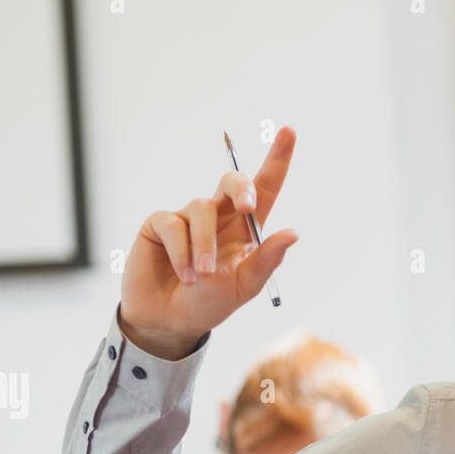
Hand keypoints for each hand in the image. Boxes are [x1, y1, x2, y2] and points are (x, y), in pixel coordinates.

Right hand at [118, 127, 298, 358]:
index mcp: (244, 231)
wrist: (169, 322)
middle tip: (249, 207)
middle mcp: (218, 217)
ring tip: (200, 277)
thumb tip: (294, 233)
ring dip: (203, 245)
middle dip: (242, 187)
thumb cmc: (208, 305)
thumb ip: (266, 261)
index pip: (264, 189)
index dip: (277, 160)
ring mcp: (188, 218)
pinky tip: (183, 275)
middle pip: (233, 183)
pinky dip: (181, 252)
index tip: (289, 131)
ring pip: (201, 209)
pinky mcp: (160, 224)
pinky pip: (173, 224)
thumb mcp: (243, 287)